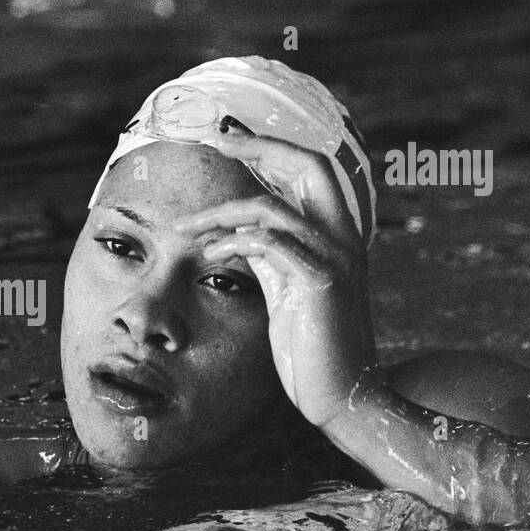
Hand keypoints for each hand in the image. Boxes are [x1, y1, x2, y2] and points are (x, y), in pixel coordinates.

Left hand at [175, 130, 380, 428]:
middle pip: (312, 164)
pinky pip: (269, 244)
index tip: (230, 135)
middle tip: (219, 138)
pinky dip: (232, 243)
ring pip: (272, 208)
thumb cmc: (310, 347)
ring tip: (187, 230)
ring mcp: (335, 258)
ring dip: (220, 214)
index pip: (311, 171)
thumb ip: (269, 256)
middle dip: (262, 145)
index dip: (272, 148)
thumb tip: (234, 230)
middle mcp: (343, 239)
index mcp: (337, 236)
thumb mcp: (286, 290)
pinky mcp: (321, 283)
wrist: (342, 395)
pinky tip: (210, 256)